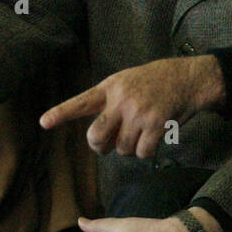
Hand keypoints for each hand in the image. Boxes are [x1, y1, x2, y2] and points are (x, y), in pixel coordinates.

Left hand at [40, 55, 226, 157]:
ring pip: (122, 149)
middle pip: (96, 137)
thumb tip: (98, 137)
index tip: (43, 122)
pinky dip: (146, 152)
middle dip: (100, 146)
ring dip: (129, 148)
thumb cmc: (151, 82)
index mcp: (109, 88)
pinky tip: (153, 138)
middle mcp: (121, 100)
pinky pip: (142, 153)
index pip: (80, 102)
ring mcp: (139, 113)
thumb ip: (106, 102)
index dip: (60, 113)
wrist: (187, 78)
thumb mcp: (123, 81)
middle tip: (108, 143)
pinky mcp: (157, 124)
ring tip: (140, 131)